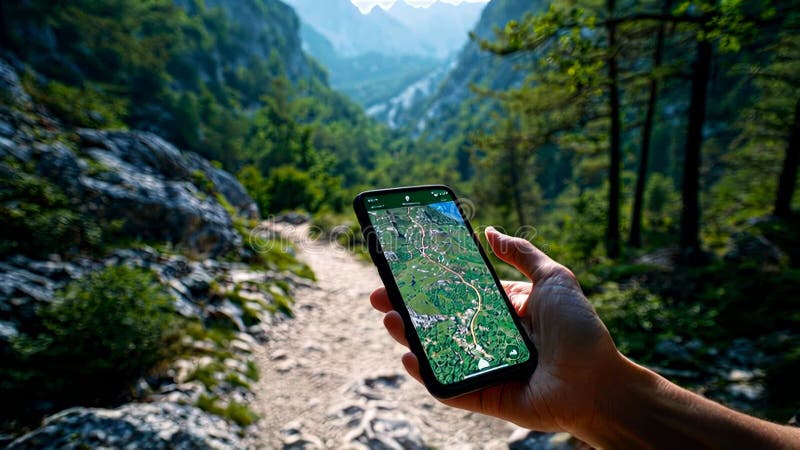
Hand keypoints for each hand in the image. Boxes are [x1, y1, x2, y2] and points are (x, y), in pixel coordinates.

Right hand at [369, 226, 621, 435]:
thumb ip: (522, 254)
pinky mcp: (482, 396)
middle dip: (405, 308)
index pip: (455, 293)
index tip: (401, 269)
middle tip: (379, 295)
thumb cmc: (581, 330)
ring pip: (436, 352)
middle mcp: (487, 336)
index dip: (427, 283)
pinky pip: (447, 387)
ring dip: (408, 336)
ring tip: (391, 319)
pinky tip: (409, 357)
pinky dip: (425, 374)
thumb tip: (490, 230)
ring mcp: (482, 367)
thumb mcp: (555, 279)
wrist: (600, 383)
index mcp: (501, 310)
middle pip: (437, 321)